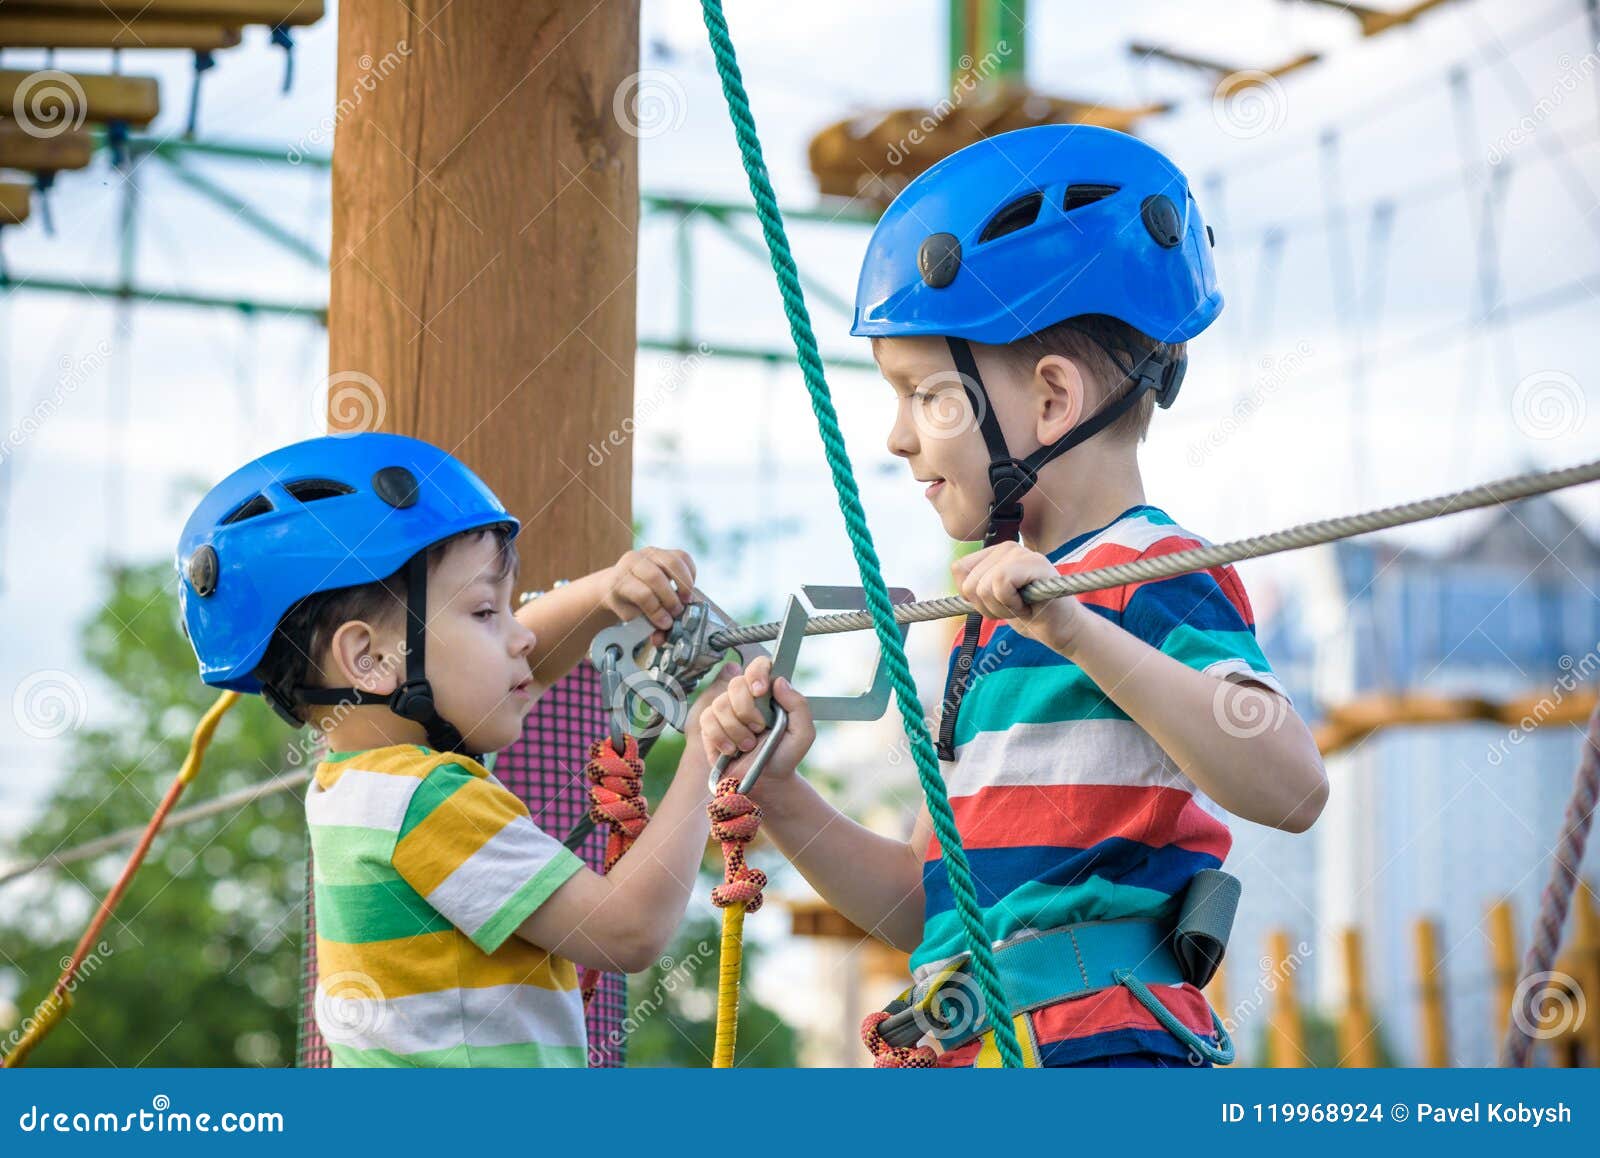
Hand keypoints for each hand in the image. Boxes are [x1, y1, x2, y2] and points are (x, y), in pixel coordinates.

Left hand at [601, 547, 696, 634]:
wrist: (618, 582)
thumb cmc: (627, 602)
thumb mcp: (632, 617)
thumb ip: (648, 627)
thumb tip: (661, 639)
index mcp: (619, 580)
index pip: (642, 594)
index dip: (657, 611)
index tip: (666, 623)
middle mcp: (632, 561)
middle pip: (655, 577)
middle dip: (670, 598)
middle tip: (677, 612)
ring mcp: (649, 553)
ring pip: (672, 562)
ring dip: (684, 584)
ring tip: (686, 600)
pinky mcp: (664, 550)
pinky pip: (683, 557)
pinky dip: (690, 573)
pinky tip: (687, 587)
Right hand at [695, 655, 815, 790]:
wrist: (766, 782)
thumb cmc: (784, 756)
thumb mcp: (803, 734)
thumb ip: (799, 706)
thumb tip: (779, 681)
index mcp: (767, 694)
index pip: (759, 665)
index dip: (756, 673)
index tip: (760, 691)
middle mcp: (744, 698)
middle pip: (736, 684)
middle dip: (747, 710)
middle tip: (759, 729)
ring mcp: (725, 711)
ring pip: (720, 704)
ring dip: (736, 730)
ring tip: (748, 746)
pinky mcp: (709, 726)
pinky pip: (707, 722)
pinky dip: (721, 738)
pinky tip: (732, 750)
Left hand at [952, 541, 1084, 651]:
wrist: (1059, 627)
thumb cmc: (1027, 613)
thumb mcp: (990, 600)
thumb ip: (973, 587)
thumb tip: (957, 576)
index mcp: (994, 552)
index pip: (959, 570)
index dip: (972, 597)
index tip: (996, 603)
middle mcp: (1007, 547)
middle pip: (969, 583)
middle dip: (987, 607)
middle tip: (1012, 607)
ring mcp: (1022, 553)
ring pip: (983, 586)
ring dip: (1001, 608)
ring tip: (1021, 606)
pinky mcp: (1035, 563)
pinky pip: (1000, 585)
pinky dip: (1011, 604)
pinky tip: (1028, 605)